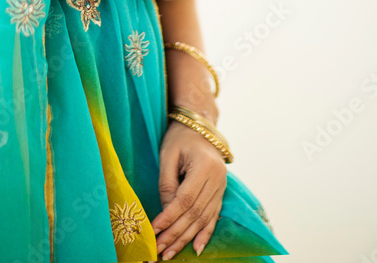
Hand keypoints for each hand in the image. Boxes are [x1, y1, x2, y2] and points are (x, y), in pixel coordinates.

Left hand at [150, 120, 226, 258]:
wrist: (200, 127)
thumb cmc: (180, 138)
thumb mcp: (168, 155)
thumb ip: (167, 183)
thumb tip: (165, 212)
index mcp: (205, 166)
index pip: (185, 199)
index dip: (170, 217)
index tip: (154, 230)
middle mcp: (217, 179)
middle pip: (195, 213)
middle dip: (176, 234)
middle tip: (159, 249)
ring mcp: (221, 187)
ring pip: (204, 218)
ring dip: (187, 238)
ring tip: (170, 253)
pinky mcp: (220, 192)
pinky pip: (213, 216)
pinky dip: (205, 234)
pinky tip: (197, 248)